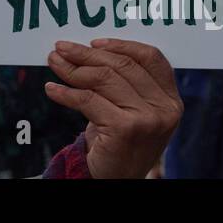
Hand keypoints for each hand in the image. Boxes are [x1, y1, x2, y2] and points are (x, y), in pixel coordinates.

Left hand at [45, 38, 182, 178]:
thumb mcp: (133, 109)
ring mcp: (147, 119)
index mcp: (170, 99)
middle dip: (86, 54)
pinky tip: (52, 89)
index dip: (122, 45)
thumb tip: (86, 47)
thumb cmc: (120, 140)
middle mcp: (164, 109)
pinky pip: (87, 99)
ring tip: (54, 62)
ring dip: (72, 68)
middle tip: (61, 48)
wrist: (116, 180)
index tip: (94, 42)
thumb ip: (125, 81)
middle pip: (122, 65)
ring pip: (102, 79)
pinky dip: (65, 92)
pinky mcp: (124, 128)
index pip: (151, 58)